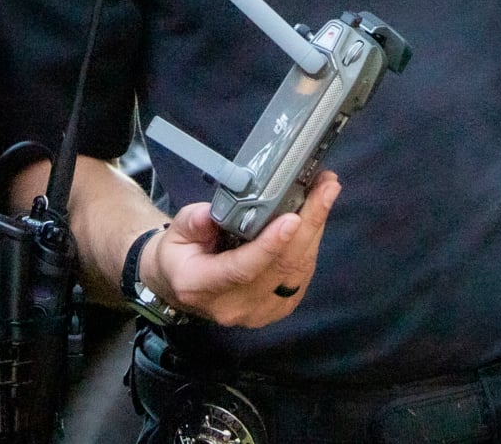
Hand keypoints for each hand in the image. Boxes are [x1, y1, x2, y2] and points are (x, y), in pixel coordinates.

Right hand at [142, 172, 338, 327]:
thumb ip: (193, 222)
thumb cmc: (178, 256)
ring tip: (326, 192)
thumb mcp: (175, 233)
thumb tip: (211, 213)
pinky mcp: (275, 310)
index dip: (269, 245)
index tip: (292, 219)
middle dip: (308, 225)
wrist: (180, 287)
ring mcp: (257, 313)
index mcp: (201, 286)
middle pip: (280, 268)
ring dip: (316, 230)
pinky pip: (301, 277)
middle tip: (326, 188)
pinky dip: (311, 245)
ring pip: (297, 271)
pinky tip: (316, 217)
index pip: (241, 269)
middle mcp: (233, 306)